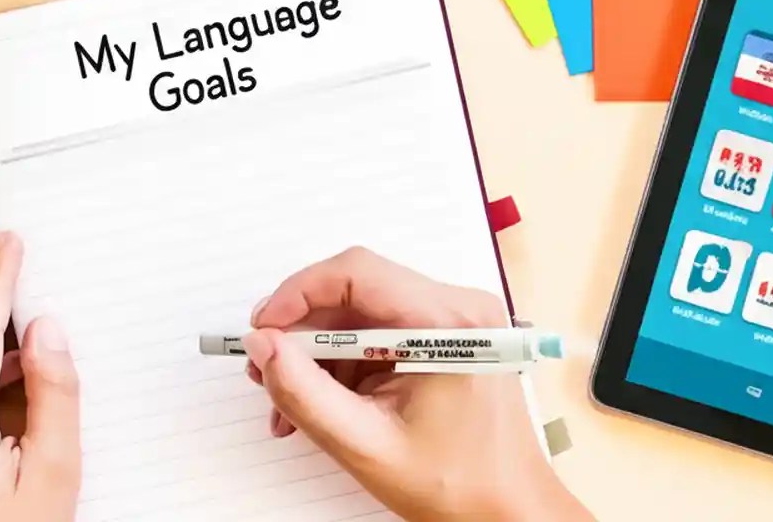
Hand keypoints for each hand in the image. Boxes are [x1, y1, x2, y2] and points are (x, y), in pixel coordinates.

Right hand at [244, 248, 592, 521]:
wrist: (509, 510)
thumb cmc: (460, 485)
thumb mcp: (366, 445)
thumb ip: (305, 394)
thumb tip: (263, 346)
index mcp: (449, 324)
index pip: (357, 273)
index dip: (297, 294)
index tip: (263, 328)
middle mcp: (458, 308)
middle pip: (355, 290)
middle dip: (302, 331)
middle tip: (267, 370)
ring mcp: (453, 321)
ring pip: (361, 313)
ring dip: (318, 355)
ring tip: (290, 403)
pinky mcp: (443, 339)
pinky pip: (378, 333)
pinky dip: (343, 365)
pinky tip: (323, 403)